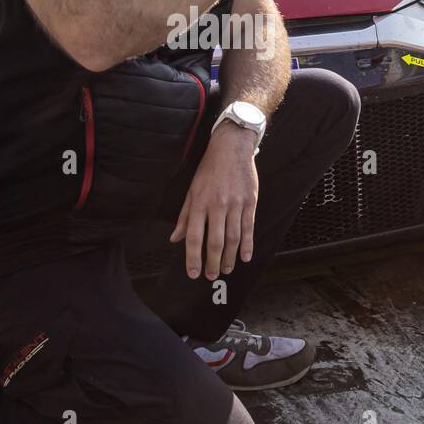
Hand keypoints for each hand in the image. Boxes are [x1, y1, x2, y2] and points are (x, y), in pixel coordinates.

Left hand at [169, 123, 259, 279]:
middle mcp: (217, 205)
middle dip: (213, 262)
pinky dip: (247, 245)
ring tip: (226, 270)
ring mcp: (235, 204)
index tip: (193, 273)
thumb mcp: (191, 190)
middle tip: (211, 276)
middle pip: (215, 241)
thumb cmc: (209, 170)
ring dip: (229, 257)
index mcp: (199, 203)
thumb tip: (174, 238)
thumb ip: (184, 216)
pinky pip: (248, 228)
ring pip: (233, 238)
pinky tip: (244, 257)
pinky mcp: (249, 202)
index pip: (194, 237)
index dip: (193, 258)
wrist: (231, 147)